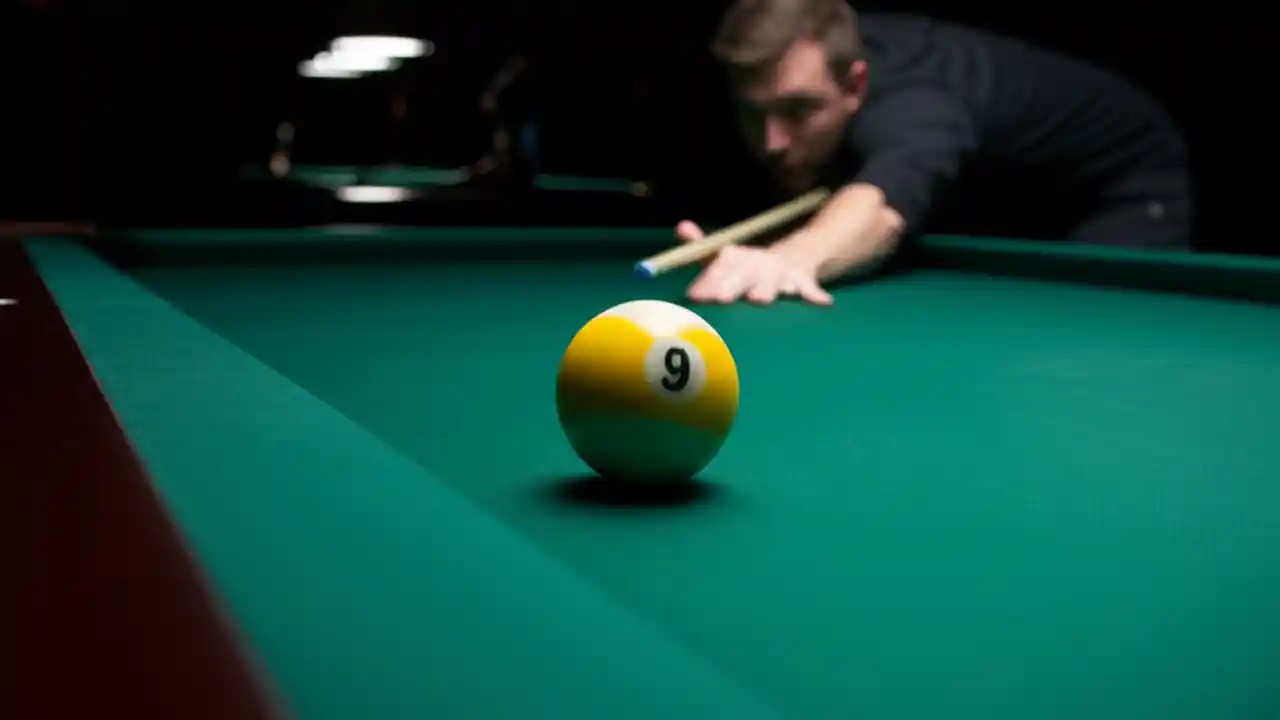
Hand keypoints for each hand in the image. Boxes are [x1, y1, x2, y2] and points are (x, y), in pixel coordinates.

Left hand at [674, 221, 833, 305]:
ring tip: (759, 298)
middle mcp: (757, 263)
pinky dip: (814, 295)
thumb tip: (680, 227)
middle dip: (731, 286)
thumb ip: (700, 247)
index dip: (707, 281)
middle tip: (721, 298)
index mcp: (737, 258)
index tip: (695, 295)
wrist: (794, 257)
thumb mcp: (724, 257)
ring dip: (766, 289)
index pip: (719, 268)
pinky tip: (821, 301)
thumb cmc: (748, 267)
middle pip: (742, 275)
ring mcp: (780, 273)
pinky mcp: (803, 281)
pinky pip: (809, 289)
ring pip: (772, 282)